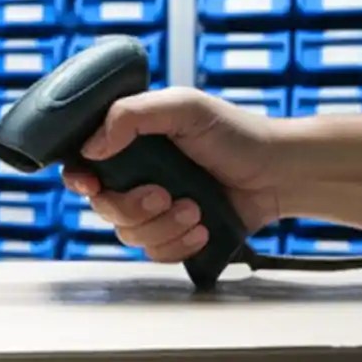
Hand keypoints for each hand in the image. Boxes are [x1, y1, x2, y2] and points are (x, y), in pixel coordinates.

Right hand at [62, 87, 282, 261]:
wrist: (281, 173)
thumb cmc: (237, 133)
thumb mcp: (184, 108)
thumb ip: (131, 116)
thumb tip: (91, 147)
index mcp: (130, 143)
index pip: (83, 164)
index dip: (79, 179)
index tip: (92, 184)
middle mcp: (137, 176)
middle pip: (103, 206)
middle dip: (133, 206)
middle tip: (164, 194)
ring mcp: (156, 209)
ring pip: (129, 234)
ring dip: (163, 226)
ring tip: (196, 210)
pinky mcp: (176, 235)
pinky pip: (155, 253)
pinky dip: (178, 244)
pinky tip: (202, 228)